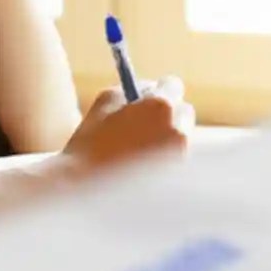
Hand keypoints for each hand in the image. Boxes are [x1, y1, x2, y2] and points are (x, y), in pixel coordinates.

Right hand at [63, 77, 195, 169]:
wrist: (87, 185)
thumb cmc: (91, 140)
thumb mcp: (106, 101)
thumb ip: (130, 89)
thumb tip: (148, 89)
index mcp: (161, 106)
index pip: (173, 85)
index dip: (160, 89)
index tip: (151, 95)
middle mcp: (178, 128)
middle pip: (183, 110)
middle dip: (168, 112)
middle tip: (149, 118)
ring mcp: (180, 154)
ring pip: (180, 136)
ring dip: (165, 135)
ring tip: (138, 147)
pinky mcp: (176, 175)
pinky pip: (174, 158)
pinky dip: (163, 157)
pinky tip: (140, 165)